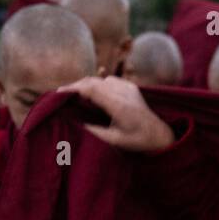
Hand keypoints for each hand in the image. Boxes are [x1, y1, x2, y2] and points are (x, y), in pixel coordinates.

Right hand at [58, 76, 175, 151]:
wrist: (159, 134)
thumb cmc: (137, 140)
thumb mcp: (114, 140)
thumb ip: (93, 131)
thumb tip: (73, 123)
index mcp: (119, 105)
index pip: (91, 89)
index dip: (73, 89)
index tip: (59, 94)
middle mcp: (123, 92)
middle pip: (93, 81)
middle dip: (75, 86)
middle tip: (61, 95)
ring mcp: (128, 87)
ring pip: (100, 79)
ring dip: (85, 85)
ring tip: (73, 95)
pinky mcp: (130, 86)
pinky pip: (108, 80)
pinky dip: (96, 85)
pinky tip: (90, 94)